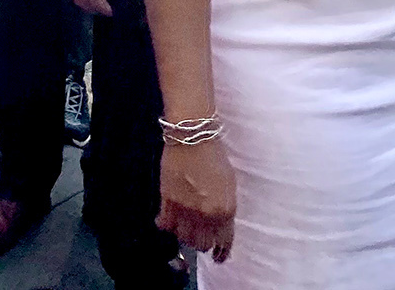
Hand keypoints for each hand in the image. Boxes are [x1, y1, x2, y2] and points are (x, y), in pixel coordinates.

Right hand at [158, 139, 235, 263]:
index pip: (223, 242)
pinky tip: (167, 222)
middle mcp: (205, 213)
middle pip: (201, 244)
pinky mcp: (167, 199)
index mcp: (225, 209)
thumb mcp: (229, 185)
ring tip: (185, 229)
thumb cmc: (214, 157)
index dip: (221, 253)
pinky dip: (167, 226)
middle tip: (201, 238)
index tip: (219, 257)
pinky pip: (166, 224)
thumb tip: (219, 226)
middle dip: (202, 244)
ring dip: (185, 236)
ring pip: (183, 238)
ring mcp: (184, 207)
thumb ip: (224, 208)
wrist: (192, 136)